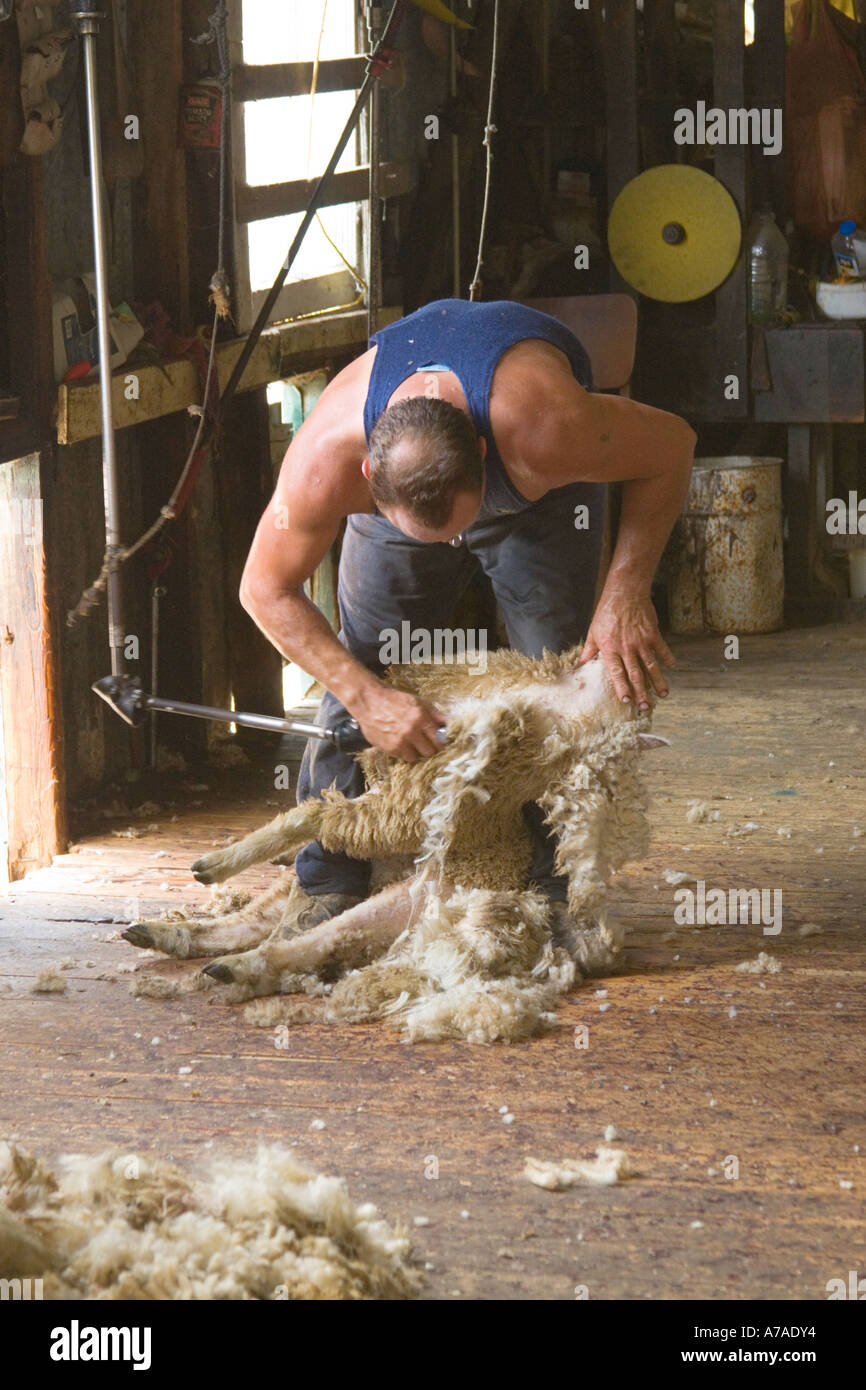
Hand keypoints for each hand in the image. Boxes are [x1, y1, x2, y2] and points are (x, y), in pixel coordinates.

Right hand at [352, 684, 445, 760]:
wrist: (370, 702)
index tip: (440, 743)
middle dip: (430, 749)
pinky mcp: (389, 749)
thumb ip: (434, 714)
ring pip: (416, 758)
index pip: (439, 740)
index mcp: (421, 718)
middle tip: (426, 745)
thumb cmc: (395, 700)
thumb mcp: (418, 702)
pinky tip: (400, 742)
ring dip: (416, 752)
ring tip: (412, 743)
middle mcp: (411, 732)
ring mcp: (399, 742)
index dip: (441, 744)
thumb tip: (447, 724)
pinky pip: (402, 757)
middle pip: (430, 752)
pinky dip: (403, 752)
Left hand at [579, 593, 673, 710]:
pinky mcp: (652, 634)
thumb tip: (578, 667)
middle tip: (645, 707)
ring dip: (658, 681)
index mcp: (610, 649)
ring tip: (663, 695)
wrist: (624, 593)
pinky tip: (672, 667)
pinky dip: (667, 658)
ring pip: (651, 666)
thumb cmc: (606, 613)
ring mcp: (641, 642)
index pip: (616, 673)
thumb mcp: (593, 632)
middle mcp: (626, 648)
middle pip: (635, 674)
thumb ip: (589, 652)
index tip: (626, 701)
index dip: (621, 688)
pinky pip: (662, 649)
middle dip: (641, 692)